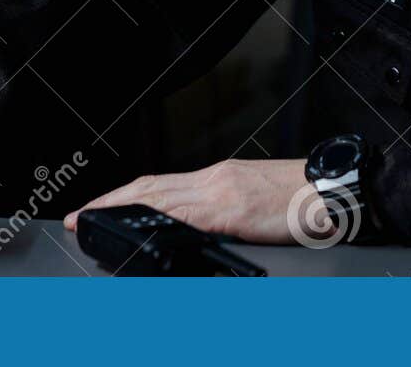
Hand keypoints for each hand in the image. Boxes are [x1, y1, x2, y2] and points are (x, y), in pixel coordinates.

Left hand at [63, 158, 310, 244]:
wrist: (332, 191)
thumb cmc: (302, 201)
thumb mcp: (254, 203)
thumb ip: (224, 213)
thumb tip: (199, 231)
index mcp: (217, 178)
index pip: (159, 183)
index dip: (124, 194)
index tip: (98, 205)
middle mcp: (213, 179)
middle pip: (149, 187)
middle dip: (109, 201)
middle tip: (78, 214)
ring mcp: (221, 192)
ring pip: (157, 197)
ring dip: (119, 208)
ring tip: (92, 219)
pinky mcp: (232, 209)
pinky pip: (184, 215)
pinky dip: (153, 219)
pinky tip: (136, 227)